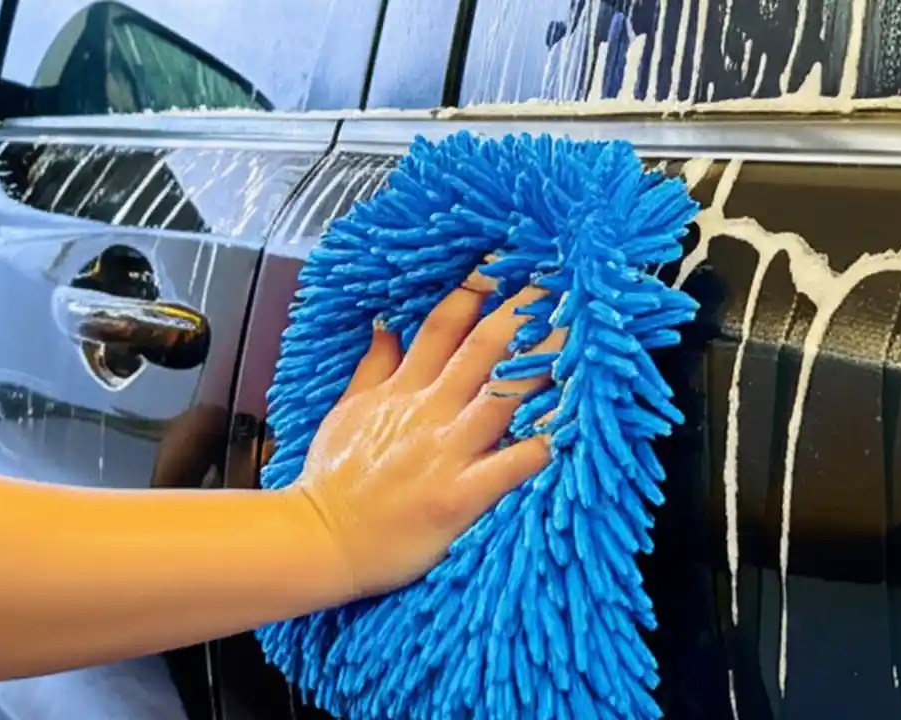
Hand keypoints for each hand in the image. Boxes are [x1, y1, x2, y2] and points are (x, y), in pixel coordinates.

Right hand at [281, 272, 561, 599]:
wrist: (319, 540)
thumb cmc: (333, 481)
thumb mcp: (346, 411)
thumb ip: (373, 366)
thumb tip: (387, 323)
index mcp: (403, 390)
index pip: (443, 324)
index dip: (477, 290)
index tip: (508, 265)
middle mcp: (428, 412)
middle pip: (484, 348)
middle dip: (524, 311)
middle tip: (563, 282)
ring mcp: (444, 453)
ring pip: (503, 397)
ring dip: (543, 367)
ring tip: (581, 339)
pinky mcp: (457, 497)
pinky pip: (507, 468)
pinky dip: (539, 448)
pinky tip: (570, 430)